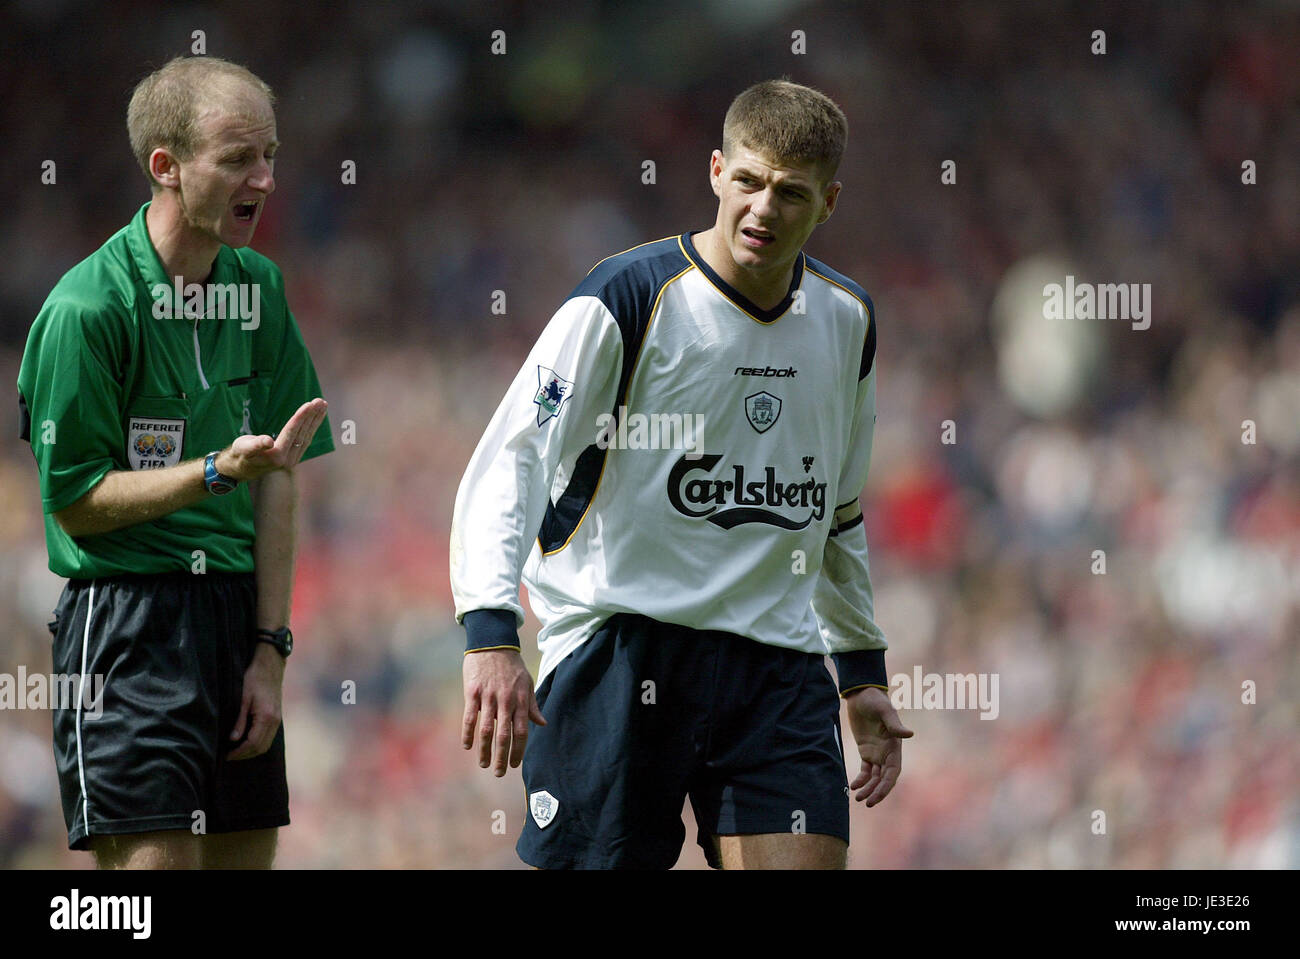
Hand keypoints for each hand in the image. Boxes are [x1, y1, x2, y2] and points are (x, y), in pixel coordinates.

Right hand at [216, 398, 327, 481]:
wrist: (240, 468)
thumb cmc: (240, 454)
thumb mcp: (243, 447)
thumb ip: (256, 444)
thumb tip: (268, 441)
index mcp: (277, 456)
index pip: (292, 432)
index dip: (300, 417)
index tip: (309, 404)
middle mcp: (288, 460)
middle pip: (302, 433)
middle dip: (312, 416)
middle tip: (320, 401)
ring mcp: (292, 459)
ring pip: (306, 436)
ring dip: (315, 420)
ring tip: (322, 405)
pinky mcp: (294, 457)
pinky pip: (305, 439)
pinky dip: (312, 427)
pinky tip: (316, 417)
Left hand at [228, 641, 285, 759]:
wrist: (270, 666)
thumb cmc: (254, 678)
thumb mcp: (243, 698)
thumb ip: (239, 720)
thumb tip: (233, 739)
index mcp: (266, 716)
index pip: (253, 743)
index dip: (239, 752)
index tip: (226, 755)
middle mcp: (275, 721)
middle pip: (261, 747)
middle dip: (244, 755)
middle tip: (229, 756)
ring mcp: (278, 719)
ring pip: (266, 744)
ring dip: (251, 751)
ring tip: (236, 751)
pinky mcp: (277, 717)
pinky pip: (269, 737)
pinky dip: (258, 743)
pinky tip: (246, 741)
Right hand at [462, 648, 546, 775]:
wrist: (493, 643)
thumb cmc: (512, 666)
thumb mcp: (527, 683)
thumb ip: (532, 705)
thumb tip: (542, 723)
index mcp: (521, 700)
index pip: (522, 732)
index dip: (518, 750)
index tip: (514, 765)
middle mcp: (506, 701)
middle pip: (504, 735)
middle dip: (502, 757)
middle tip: (499, 772)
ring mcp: (489, 697)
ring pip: (487, 730)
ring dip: (485, 750)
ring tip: (484, 764)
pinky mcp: (473, 692)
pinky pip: (470, 717)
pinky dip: (468, 733)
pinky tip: (468, 746)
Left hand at [844, 686, 912, 805]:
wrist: (861, 695)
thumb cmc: (875, 700)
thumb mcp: (884, 711)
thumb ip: (894, 724)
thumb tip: (909, 734)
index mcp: (895, 746)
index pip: (893, 772)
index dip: (886, 786)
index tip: (877, 797)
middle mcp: (888, 753)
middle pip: (884, 779)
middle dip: (877, 792)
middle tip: (865, 803)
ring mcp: (877, 753)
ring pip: (875, 778)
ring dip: (868, 788)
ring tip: (858, 798)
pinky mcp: (866, 751)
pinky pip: (865, 770)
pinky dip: (861, 779)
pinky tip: (853, 785)